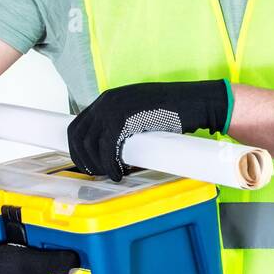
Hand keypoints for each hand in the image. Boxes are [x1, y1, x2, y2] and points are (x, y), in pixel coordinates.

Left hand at [67, 80, 231, 180]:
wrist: (196, 101)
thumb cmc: (174, 109)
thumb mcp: (141, 110)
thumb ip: (124, 123)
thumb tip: (113, 149)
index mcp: (108, 98)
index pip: (78, 125)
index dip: (78, 148)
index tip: (86, 163)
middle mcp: (106, 101)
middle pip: (78, 135)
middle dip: (83, 159)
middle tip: (95, 174)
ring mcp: (114, 109)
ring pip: (90, 144)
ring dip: (97, 164)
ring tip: (110, 175)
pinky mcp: (125, 120)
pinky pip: (107, 149)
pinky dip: (110, 165)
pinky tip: (119, 174)